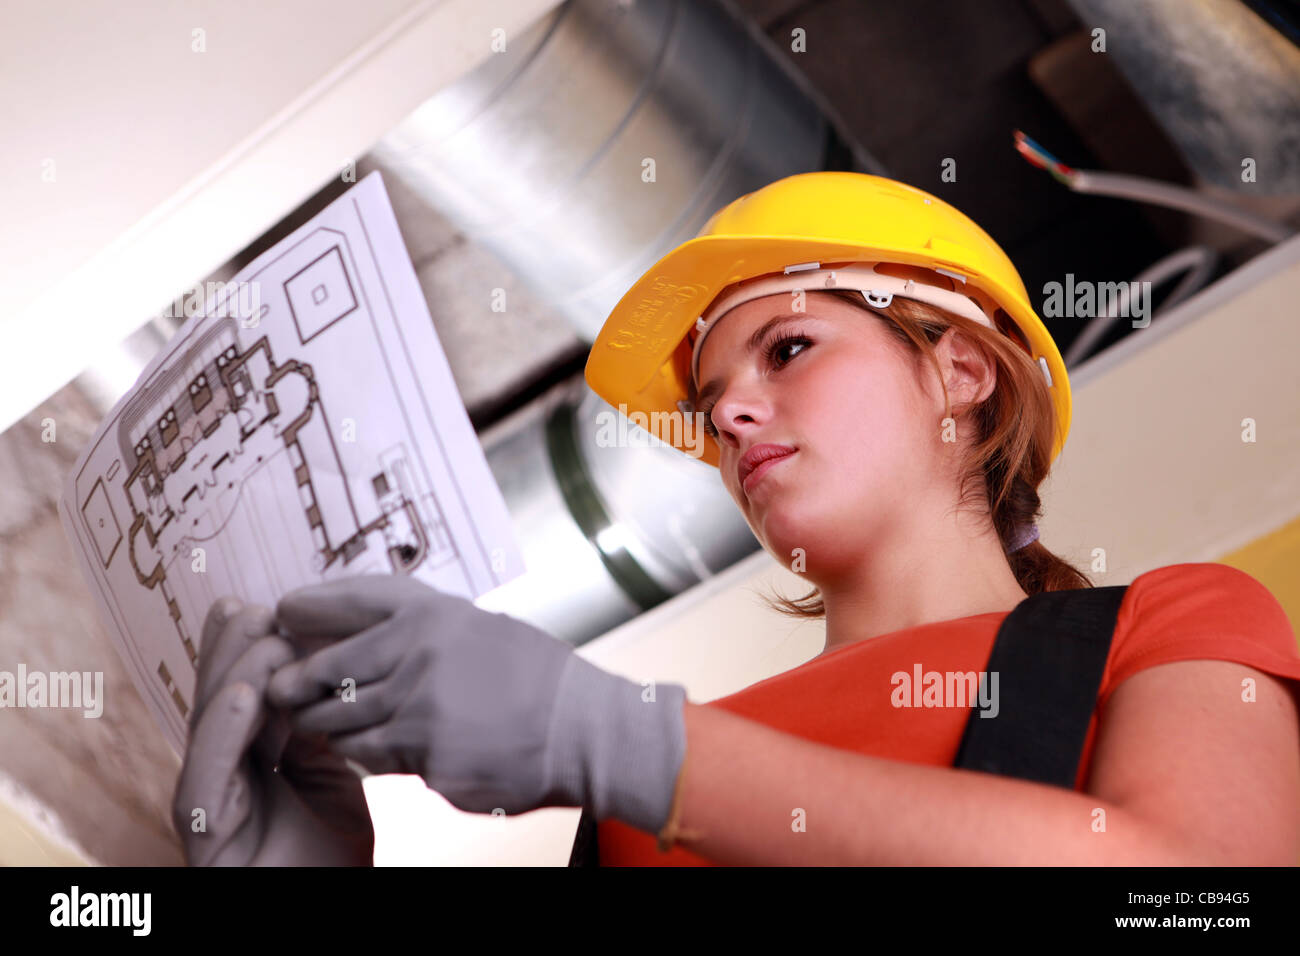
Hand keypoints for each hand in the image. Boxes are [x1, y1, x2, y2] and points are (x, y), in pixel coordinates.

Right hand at [171, 598, 374, 865]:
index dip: (256, 650)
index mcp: (254, 761)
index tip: (273, 605)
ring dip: (233, 675)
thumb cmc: (332, 856)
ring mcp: (208, 803)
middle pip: (223, 701)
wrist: (325, 914)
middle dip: (236, 650)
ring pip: (211, 727)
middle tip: (253, 604)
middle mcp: (224, 776)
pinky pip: (208, 775)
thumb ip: (327, 730)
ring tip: (253, 630)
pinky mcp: (202, 834)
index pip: (250, 694)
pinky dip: (224, 732)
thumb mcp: (338, 776)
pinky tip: (244, 695)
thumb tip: (335, 674)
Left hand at [267, 574, 688, 831]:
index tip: (282, 609)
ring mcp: (420, 707)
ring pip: (342, 722)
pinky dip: (368, 755)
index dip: (311, 603)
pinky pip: (377, 758)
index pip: (354, 601)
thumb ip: (425, 634)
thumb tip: (370, 643)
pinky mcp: (427, 756)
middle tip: (279, 687)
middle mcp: (419, 653)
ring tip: (318, 726)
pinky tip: (370, 751)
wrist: (583, 728)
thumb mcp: (480, 629)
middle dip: (296, 682)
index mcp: (434, 614)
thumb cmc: (537, 677)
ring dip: (325, 726)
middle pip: (329, 668)